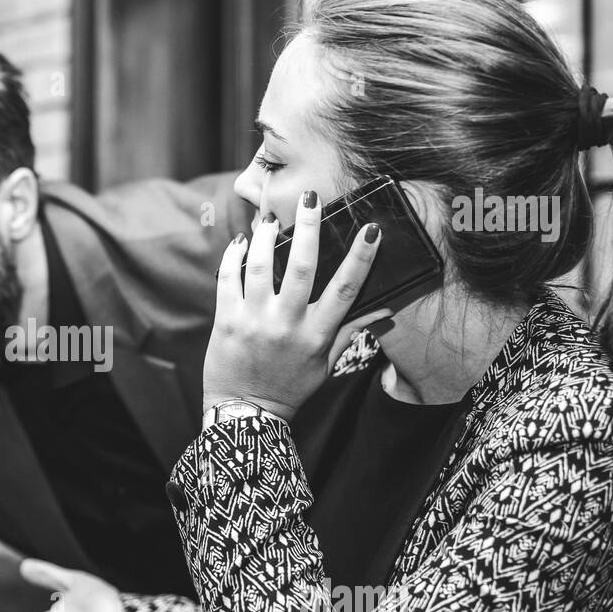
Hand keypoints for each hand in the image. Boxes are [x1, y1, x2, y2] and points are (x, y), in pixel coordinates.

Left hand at [202, 190, 392, 419]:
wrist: (247, 414)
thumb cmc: (291, 388)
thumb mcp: (326, 364)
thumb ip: (351, 332)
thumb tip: (386, 311)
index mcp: (317, 334)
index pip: (345, 289)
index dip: (361, 257)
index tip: (370, 227)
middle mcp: (287, 325)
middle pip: (301, 266)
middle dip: (309, 227)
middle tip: (311, 197)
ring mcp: (254, 321)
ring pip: (260, 266)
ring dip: (265, 237)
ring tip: (271, 220)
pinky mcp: (226, 322)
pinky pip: (228, 279)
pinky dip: (233, 257)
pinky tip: (240, 242)